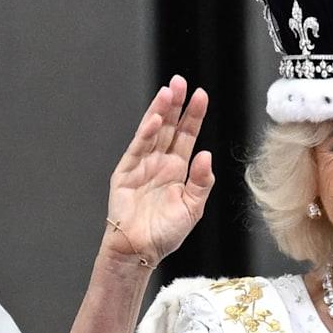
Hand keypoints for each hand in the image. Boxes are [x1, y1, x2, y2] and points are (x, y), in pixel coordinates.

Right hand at [104, 75, 212, 266]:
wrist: (140, 251)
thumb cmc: (164, 234)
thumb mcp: (193, 208)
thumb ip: (202, 182)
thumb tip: (207, 155)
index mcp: (177, 169)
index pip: (187, 136)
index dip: (194, 115)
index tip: (201, 95)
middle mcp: (160, 162)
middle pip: (170, 127)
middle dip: (176, 104)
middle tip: (181, 82)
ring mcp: (142, 165)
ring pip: (153, 132)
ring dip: (160, 112)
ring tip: (168, 92)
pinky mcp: (126, 172)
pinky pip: (138, 148)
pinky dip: (146, 133)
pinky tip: (155, 120)